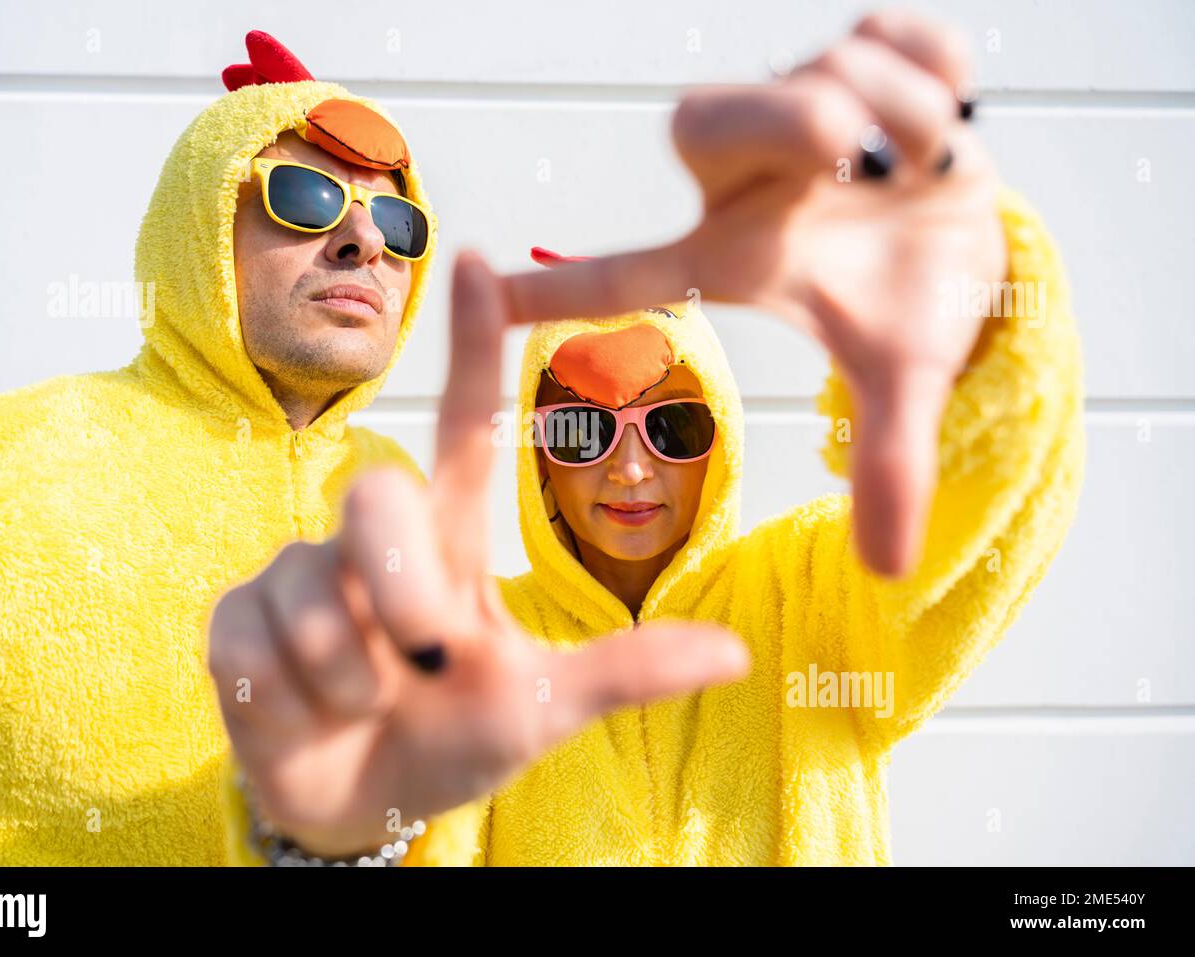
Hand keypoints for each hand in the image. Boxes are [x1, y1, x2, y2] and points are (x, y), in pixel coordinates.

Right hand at [208, 252, 750, 857]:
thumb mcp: (546, 708)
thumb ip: (626, 672)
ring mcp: (298, 575)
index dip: (471, 347)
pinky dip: (294, 700)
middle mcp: (370, 542)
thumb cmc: (458, 739)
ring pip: (318, 596)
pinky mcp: (234, 618)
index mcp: (449, 545)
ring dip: (352, 678)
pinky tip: (305, 713)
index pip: (461, 430)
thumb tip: (738, 653)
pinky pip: (256, 643)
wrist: (362, 806)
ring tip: (364, 704)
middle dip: (401, 584)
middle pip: (378, 496)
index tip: (482, 262)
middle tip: (422, 661)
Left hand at [501, 9, 1006, 576]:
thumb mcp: (900, 376)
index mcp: (735, 256)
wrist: (984, 229)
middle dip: (801, 128)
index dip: (556, 285)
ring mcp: (795, 102)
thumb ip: (888, 463)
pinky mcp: (855, 46)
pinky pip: (896, 32)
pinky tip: (941, 117)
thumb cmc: (910, 300)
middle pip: (700, 126)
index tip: (477, 280)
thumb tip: (888, 569)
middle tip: (865, 170)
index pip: (626, 274)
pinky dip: (939, 70)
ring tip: (919, 170)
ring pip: (827, 78)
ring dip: (905, 125)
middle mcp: (745, 179)